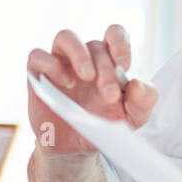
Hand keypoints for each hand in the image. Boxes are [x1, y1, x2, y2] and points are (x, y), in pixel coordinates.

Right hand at [26, 25, 157, 154]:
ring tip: (87, 76)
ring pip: (65, 37)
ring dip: (79, 53)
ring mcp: (60, 62)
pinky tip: (65, 83)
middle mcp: (84, 56)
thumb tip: (138, 84)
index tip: (125, 66)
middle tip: (110, 96)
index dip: (120, 43)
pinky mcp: (38, 74)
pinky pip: (38, 56)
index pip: (114, 33)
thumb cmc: (105, 126)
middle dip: (106, 70)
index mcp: (108, 60)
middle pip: (95, 46)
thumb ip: (144, 101)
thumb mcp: (133, 118)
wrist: (76, 148)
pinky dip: (51, 64)